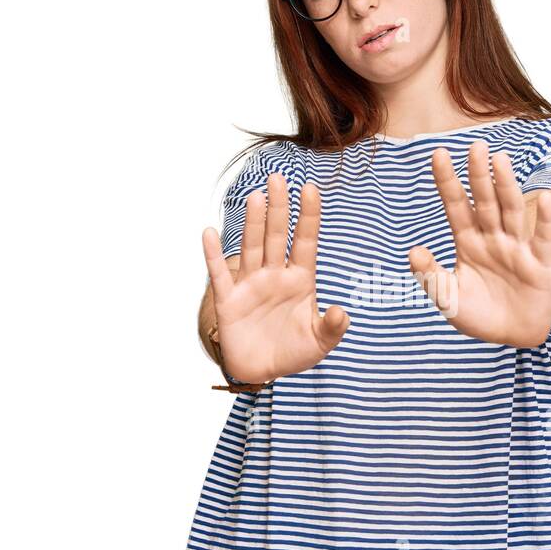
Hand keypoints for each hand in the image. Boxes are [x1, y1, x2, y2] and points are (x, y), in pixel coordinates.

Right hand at [202, 173, 350, 382]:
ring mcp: (251, 285)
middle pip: (276, 236)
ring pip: (252, 248)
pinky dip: (213, 256)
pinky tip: (209, 233)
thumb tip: (341, 312)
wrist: (262, 372)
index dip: (308, 216)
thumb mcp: (320, 342)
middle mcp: (274, 275)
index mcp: (300, 280)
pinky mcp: (229, 300)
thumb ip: (333, 327)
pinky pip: (219, 275)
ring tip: (256, 197)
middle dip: (279, 208)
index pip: (305, 242)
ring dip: (253, 223)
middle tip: (279, 177)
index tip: (311, 188)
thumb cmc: (293, 352)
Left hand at [408, 139, 550, 346]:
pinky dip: (543, 219)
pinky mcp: (539, 264)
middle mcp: (492, 238)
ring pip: (511, 211)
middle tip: (475, 145)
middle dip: (479, 175)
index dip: (448, 181)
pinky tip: (545, 198)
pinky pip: (541, 239)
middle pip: (484, 201)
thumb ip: (430, 276)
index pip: (456, 206)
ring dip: (507, 186)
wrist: (512, 337)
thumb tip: (413, 252)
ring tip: (500, 160)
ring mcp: (517, 248)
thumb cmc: (478, 315)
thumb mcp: (448, 298)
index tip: (438, 154)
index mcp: (468, 242)